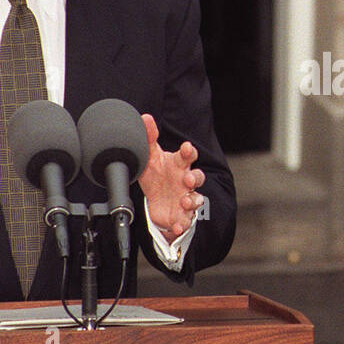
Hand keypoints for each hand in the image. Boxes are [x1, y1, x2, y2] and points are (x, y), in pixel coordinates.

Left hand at [136, 114, 203, 241]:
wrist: (156, 202)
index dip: (189, 152)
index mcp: (179, 165)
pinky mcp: (182, 216)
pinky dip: (182, 224)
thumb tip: (145, 118)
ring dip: (193, 200)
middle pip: (198, 177)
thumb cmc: (158, 175)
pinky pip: (186, 221)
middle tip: (188, 178)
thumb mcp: (150, 157)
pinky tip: (176, 225)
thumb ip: (149, 138)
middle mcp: (185, 181)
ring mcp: (186, 198)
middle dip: (195, 177)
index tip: (187, 148)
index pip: (188, 156)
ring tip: (186, 202)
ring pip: (196, 199)